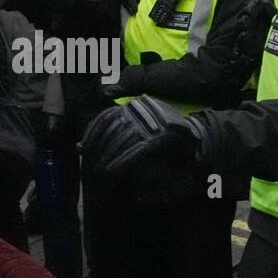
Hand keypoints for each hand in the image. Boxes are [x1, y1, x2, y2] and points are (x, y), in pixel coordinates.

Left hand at [80, 95, 203, 177]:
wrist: (195, 140)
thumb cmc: (163, 138)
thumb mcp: (137, 130)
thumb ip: (115, 134)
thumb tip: (83, 144)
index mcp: (134, 106)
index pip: (107, 116)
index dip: (93, 132)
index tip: (83, 147)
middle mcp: (142, 110)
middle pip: (113, 128)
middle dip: (100, 147)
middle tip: (92, 164)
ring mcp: (152, 122)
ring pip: (124, 139)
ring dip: (110, 156)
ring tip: (102, 170)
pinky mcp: (161, 136)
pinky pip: (137, 149)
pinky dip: (124, 161)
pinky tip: (114, 170)